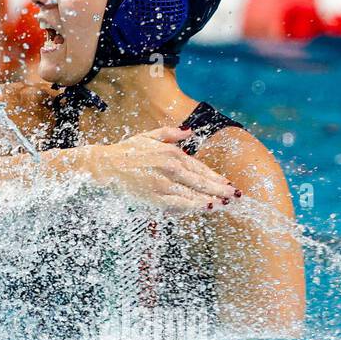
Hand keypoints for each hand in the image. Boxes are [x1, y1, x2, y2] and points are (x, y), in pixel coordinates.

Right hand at [83, 127, 240, 214]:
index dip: (215, 176)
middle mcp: (170, 166)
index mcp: (171, 152)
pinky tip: (206, 207)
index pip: (199, 167)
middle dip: (220, 188)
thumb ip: (169, 133)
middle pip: (201, 180)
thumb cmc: (125, 151)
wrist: (104, 165)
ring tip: (226, 203)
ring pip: (193, 193)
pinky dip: (194, 206)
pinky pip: (178, 203)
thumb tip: (189, 132)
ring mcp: (163, 182)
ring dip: (212, 198)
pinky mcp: (154, 196)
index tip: (227, 183)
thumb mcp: (148, 136)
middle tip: (236, 195)